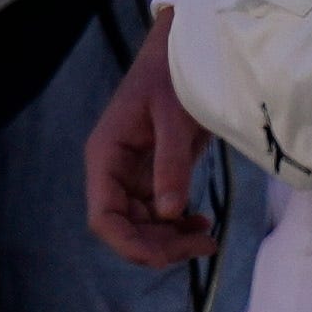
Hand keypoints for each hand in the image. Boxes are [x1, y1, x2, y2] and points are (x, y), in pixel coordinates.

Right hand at [85, 11, 223, 265]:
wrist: (186, 54)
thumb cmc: (173, 77)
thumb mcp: (174, 117)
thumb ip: (171, 164)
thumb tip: (168, 213)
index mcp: (106, 155)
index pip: (103, 216)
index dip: (128, 244)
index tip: (165, 256)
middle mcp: (113, 170)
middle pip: (125, 228)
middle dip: (159, 245)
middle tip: (203, 244)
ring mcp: (132, 175)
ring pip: (142, 226)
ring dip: (171, 239)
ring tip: (207, 237)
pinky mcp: (153, 174)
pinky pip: (158, 213)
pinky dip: (178, 226)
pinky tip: (201, 223)